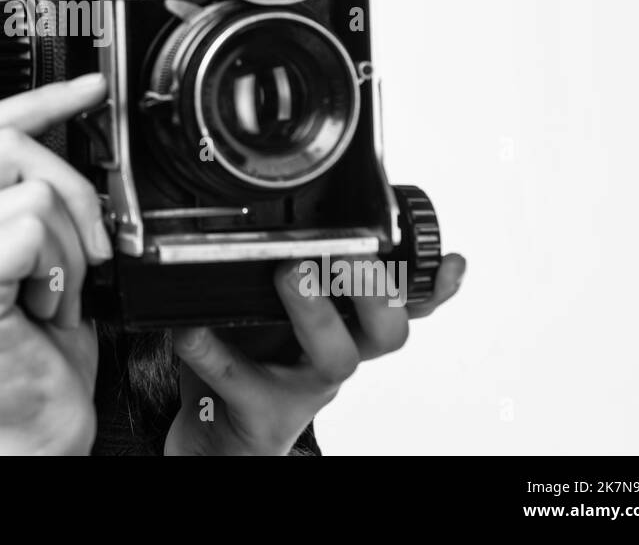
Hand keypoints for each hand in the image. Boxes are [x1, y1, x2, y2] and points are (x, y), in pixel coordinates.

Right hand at [0, 73, 113, 454]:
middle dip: (73, 196)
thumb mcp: (33, 250)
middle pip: (12, 146)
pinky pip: (31, 232)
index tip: (92, 89)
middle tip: (82, 254)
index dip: (43, 100)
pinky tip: (43, 311)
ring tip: (52, 294)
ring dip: (70, 250)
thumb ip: (30, 189)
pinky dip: (60, 274)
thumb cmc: (35, 344)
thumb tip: (71, 120)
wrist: (32, 423)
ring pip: (33, 192)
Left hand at [164, 252, 466, 454]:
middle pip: (388, 332)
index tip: (449, 261)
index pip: (407, 303)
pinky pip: (236, 377)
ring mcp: (305, 387)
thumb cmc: (259, 356)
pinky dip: (209, 348)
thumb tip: (306, 207)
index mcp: (351, 327)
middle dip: (376, 289)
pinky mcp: (262, 410)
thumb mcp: (289, 307)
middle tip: (347, 253)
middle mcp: (340, 356)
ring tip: (288, 275)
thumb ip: (307, 264)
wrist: (223, 431)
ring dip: (315, 310)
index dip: (434, 286)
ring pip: (335, 358)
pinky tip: (189, 326)